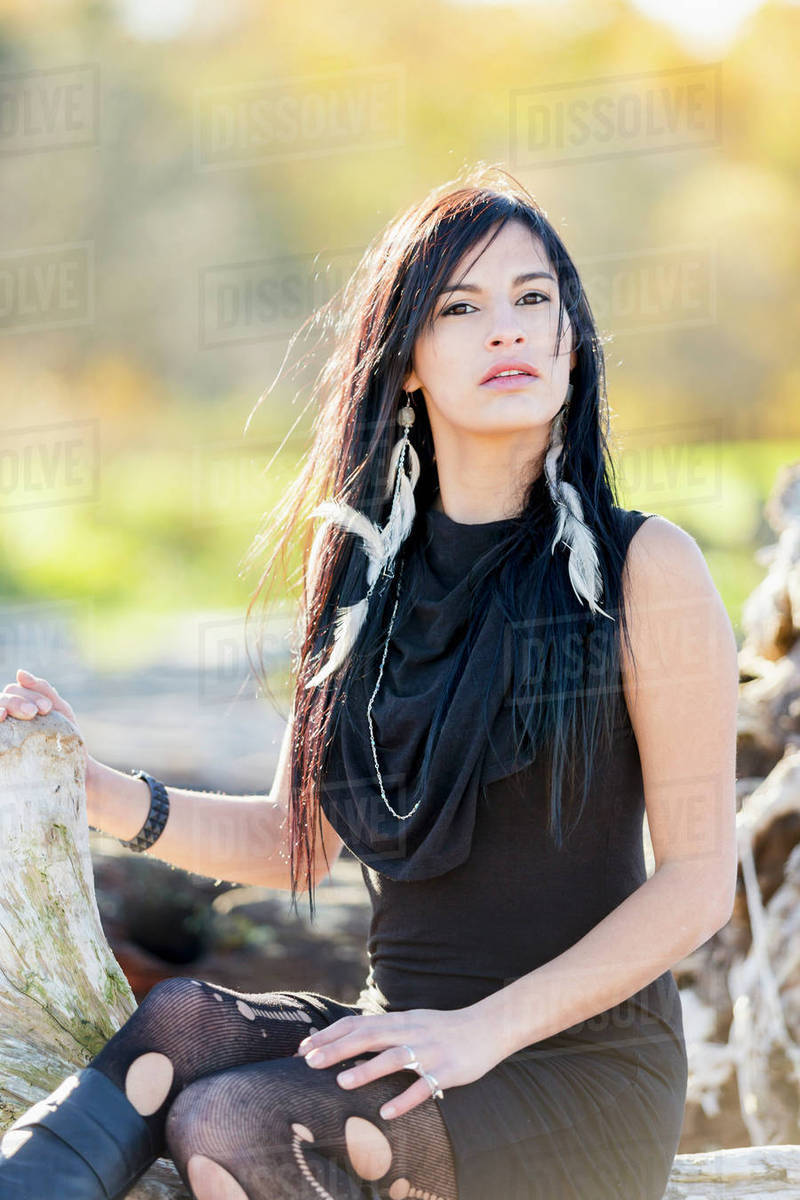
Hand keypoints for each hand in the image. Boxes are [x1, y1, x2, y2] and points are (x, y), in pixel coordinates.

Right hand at [0, 668, 87, 769]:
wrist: (74, 769)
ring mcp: (4, 732)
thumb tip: (19, 672)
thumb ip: (43, 689)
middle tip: (33, 714)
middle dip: (16, 702)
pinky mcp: (2, 748)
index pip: (14, 690)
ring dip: (0, 709)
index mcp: (18, 705)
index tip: (47, 709)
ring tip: (4, 716)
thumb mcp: (59, 710)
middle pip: (1, 700)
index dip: (29, 696)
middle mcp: (7, 716)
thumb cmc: (65, 738)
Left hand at [296, 1005, 503, 1119]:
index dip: (330, 1034)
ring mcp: (429, 1051)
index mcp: (399, 1021)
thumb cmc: (442, 1029)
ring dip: (367, 1070)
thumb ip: (384, 1030)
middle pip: (369, 1036)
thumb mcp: (411, 1022)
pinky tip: (387, 1113)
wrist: (487, 1027)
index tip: (304, 1048)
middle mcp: (411, 1032)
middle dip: (337, 1049)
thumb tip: (350, 1039)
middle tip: (310, 1062)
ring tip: (341, 1082)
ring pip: (394, 1057)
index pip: (358, 1024)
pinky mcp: (447, 1070)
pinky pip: (424, 1086)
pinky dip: (405, 1099)